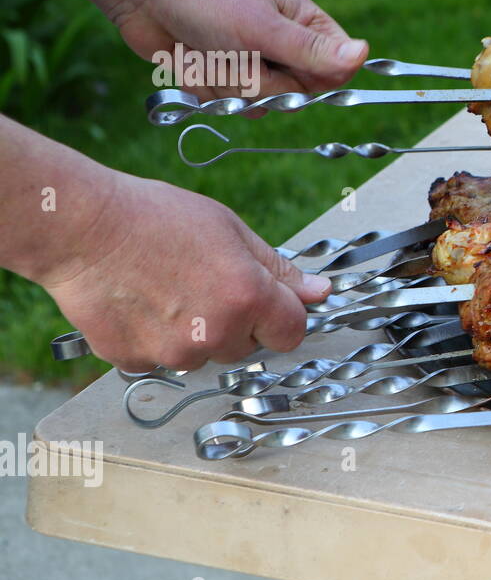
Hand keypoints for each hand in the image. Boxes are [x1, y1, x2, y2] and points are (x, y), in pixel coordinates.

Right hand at [39, 171, 330, 372]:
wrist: (81, 228)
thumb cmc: (157, 218)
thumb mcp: (231, 230)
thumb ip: (278, 270)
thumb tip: (320, 293)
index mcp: (248, 298)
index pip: (293, 332)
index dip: (282, 315)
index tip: (266, 301)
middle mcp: (215, 334)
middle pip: (248, 346)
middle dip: (237, 322)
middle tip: (203, 281)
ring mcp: (172, 352)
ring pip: (204, 355)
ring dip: (195, 333)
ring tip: (166, 287)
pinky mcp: (134, 361)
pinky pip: (160, 359)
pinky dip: (155, 338)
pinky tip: (140, 302)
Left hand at [110, 0, 367, 100]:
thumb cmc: (206, 0)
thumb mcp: (262, 28)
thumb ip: (311, 50)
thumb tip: (365, 55)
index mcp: (306, 24)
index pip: (337, 68)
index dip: (319, 79)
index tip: (288, 68)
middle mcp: (286, 48)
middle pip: (299, 94)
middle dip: (263, 83)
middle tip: (238, 54)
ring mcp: (257, 66)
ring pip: (263, 105)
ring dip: (232, 86)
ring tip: (211, 53)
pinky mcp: (229, 81)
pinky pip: (234, 107)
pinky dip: (211, 90)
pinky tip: (196, 62)